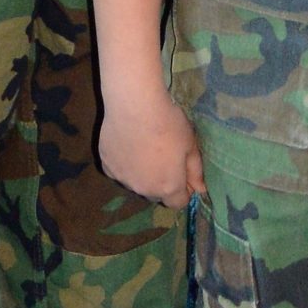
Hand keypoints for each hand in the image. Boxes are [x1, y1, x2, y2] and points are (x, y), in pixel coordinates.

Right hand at [100, 85, 203, 206]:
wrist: (134, 105)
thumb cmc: (168, 123)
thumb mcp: (191, 144)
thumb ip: (196, 171)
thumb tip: (201, 189)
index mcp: (168, 187)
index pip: (178, 203)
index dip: (183, 190)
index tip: (182, 172)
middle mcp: (144, 190)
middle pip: (156, 194)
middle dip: (162, 181)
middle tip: (163, 155)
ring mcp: (123, 180)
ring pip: (136, 183)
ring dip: (142, 173)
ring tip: (143, 146)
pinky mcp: (107, 167)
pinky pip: (119, 171)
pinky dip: (124, 163)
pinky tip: (127, 142)